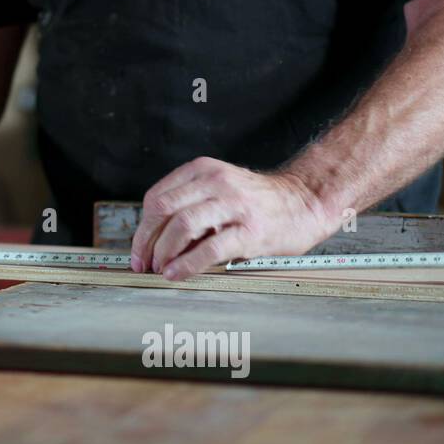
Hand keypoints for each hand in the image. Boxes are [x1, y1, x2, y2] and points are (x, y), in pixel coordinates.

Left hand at [130, 157, 338, 280]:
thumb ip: (189, 205)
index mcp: (202, 170)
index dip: (142, 228)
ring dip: (163, 252)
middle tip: (143, 264)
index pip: (157, 198)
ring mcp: (234, 205)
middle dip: (146, 241)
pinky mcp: (250, 230)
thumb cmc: (257, 201)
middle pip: (163, 210)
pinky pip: (209, 248)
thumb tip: (153, 241)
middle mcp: (216, 182)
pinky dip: (186, 264)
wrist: (305, 202)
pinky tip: (177, 273)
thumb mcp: (218, 189)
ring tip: (160, 269)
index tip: (138, 250)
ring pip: (182, 225)